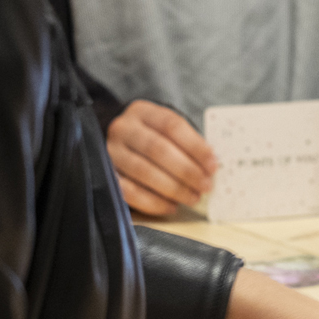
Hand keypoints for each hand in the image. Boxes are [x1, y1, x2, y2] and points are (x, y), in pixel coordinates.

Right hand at [107, 100, 216, 216]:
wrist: (115, 144)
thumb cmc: (150, 139)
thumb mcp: (165, 131)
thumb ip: (186, 143)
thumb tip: (210, 166)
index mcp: (143, 112)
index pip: (172, 125)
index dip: (195, 146)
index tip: (212, 165)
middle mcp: (123, 129)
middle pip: (158, 149)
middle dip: (187, 171)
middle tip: (205, 186)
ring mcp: (110, 152)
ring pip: (144, 171)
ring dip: (173, 188)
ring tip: (192, 197)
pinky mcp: (105, 176)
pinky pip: (129, 192)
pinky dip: (154, 202)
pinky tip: (171, 206)